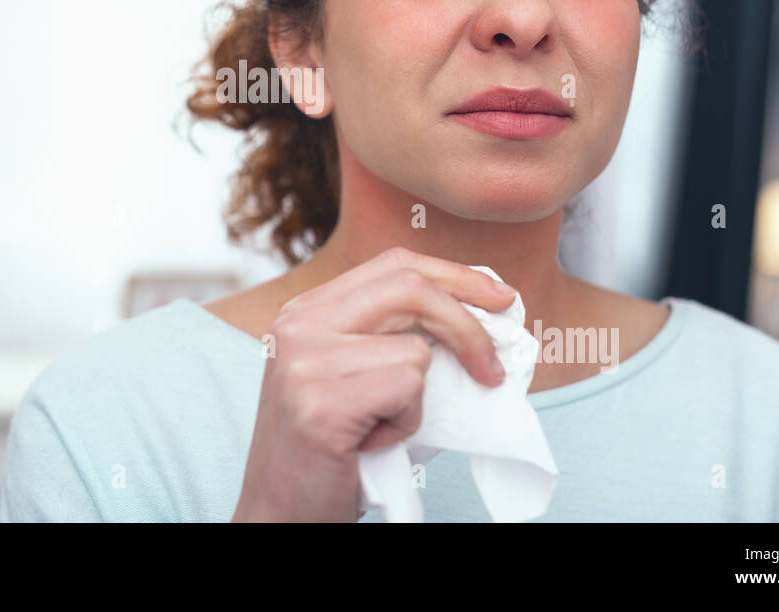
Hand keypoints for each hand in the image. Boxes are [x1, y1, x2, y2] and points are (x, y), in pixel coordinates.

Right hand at [230, 247, 515, 521]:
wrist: (280, 513)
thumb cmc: (330, 450)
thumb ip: (391, 337)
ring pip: (415, 350)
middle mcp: (299, 325)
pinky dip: (406, 423)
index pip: (395, 265)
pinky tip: (370, 444)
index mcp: (307, 311)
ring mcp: (305, 361)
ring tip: (380, 427)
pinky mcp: (321, 403)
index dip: (455, 276)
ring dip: (418, 400)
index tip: (498, 298)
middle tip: (492, 368)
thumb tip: (480, 316)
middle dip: (468, 325)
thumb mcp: (350, 376)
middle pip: (411, 288)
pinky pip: (407, 389)